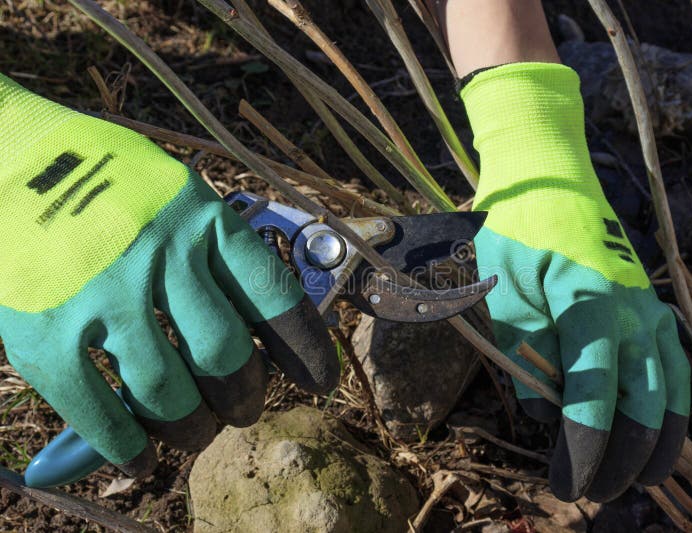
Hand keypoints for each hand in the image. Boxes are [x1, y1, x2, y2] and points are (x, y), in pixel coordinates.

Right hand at [0, 75, 338, 476]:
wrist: (7, 157)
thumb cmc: (101, 177)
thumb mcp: (176, 192)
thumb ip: (215, 248)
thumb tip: (260, 323)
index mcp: (203, 218)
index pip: (274, 296)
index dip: (303, 348)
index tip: (317, 380)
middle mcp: (163, 255)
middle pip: (227, 355)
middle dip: (245, 395)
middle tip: (244, 409)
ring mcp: (104, 294)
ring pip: (170, 392)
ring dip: (190, 427)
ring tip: (195, 434)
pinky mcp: (46, 330)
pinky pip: (99, 410)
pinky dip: (124, 447)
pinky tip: (140, 460)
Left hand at [462, 63, 689, 501]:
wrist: (552, 178)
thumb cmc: (519, 230)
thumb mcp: (504, 288)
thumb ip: (524, 351)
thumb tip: (539, 410)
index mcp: (590, 304)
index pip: (594, 393)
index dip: (584, 443)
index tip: (570, 479)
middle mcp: (632, 310)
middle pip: (642, 401)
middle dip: (623, 455)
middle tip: (595, 491)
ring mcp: (648, 307)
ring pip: (670, 388)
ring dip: (659, 440)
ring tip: (640, 479)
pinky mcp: (652, 306)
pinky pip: (674, 364)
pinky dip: (670, 404)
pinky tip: (658, 430)